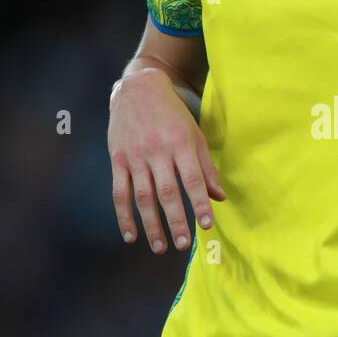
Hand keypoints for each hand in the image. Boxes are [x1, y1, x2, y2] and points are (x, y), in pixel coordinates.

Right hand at [108, 68, 225, 252]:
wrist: (138, 89)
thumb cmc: (173, 115)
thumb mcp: (195, 135)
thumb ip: (206, 167)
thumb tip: (220, 197)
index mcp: (180, 144)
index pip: (192, 179)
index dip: (199, 203)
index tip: (207, 225)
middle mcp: (157, 151)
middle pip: (167, 192)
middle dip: (176, 220)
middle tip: (183, 244)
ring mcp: (135, 156)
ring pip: (143, 196)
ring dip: (151, 224)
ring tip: (160, 247)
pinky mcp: (118, 159)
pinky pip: (120, 192)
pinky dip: (124, 215)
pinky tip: (130, 235)